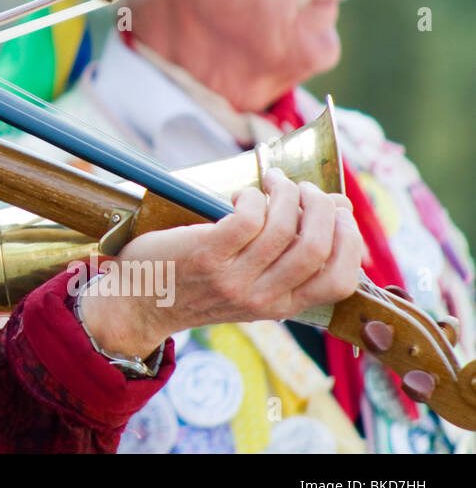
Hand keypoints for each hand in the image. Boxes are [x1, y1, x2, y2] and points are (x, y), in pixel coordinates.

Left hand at [77, 168, 363, 359]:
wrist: (137, 304)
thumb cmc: (194, 284)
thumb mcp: (249, 284)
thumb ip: (286, 256)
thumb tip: (337, 207)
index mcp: (280, 306)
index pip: (341, 282)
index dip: (350, 241)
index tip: (338, 211)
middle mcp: (262, 297)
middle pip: (318, 248)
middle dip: (321, 206)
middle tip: (302, 188)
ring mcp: (234, 278)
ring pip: (285, 229)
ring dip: (286, 192)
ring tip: (273, 181)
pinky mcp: (207, 256)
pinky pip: (248, 219)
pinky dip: (252, 197)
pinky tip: (240, 196)